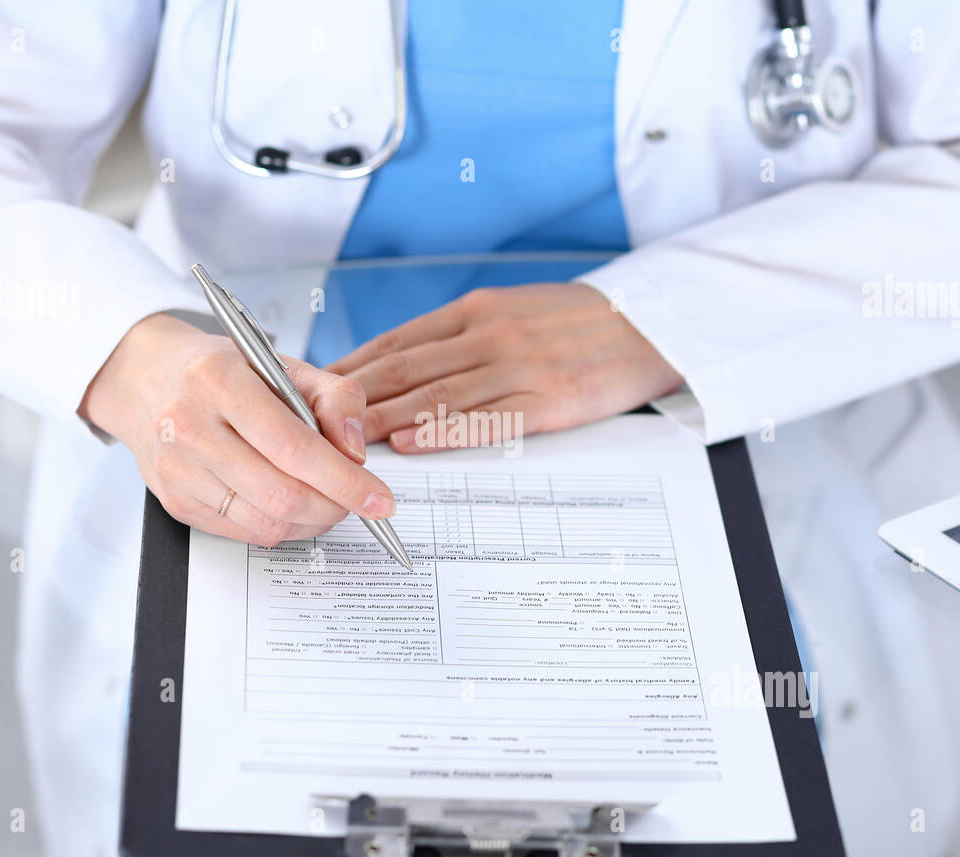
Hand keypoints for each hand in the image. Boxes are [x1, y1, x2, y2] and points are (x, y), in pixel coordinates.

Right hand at [79, 313, 395, 545]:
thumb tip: (356, 454)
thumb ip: (337, 399)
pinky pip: (243, 533)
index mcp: (219, 380)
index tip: (380, 500)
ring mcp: (177, 469)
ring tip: (324, 501)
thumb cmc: (226, 372)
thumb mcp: (287, 365)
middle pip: (282, 495)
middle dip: (333, 506)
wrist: (150, 379)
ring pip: (265, 524)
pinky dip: (280, 527)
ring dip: (310, 522)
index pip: (295, 448)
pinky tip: (289, 504)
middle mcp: (189, 426)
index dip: (345, 481)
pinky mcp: (174, 501)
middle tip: (354, 500)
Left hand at [327, 283, 684, 451]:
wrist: (650, 324)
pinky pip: (485, 420)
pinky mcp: (547, 401)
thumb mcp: (511, 311)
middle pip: (402, 369)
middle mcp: (487, 335)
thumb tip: (405, 362)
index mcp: (474, 312)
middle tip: (309, 422)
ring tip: (341, 443)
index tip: (313, 389)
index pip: (395, 341)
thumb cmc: (577, 323)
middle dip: (349, 398)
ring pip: (434, 395)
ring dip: (382, 420)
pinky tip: (410, 443)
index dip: (348, 368)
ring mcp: (517, 368)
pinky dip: (441, 431)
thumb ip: (460, 335)